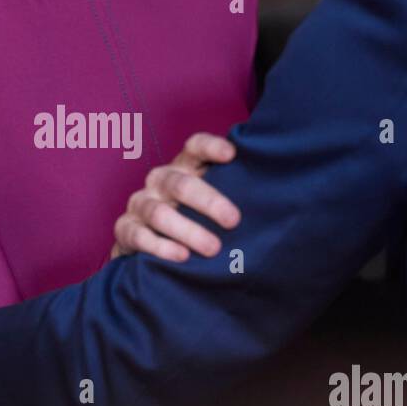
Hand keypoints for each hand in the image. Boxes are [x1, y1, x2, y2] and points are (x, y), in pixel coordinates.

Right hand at [111, 132, 239, 261]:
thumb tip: (282, 194)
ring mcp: (140, 204)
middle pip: (180, 183)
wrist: (149, 249)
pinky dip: (160, 247)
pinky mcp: (124, 230)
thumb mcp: (212, 205)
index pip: (194, 147)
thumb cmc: (194, 221)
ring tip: (212, 248)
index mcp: (184, 168)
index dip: (210, 147)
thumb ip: (234, 194)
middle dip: (208, 201)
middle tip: (234, 220)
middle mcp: (160, 181)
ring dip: (186, 229)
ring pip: (158, 211)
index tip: (232, 155)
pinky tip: (181, 257)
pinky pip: (138, 235)